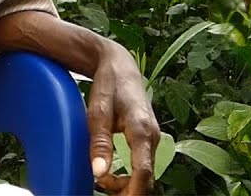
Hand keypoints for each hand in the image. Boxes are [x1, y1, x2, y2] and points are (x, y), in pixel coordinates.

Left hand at [88, 42, 159, 195]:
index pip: (142, 172)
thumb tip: (98, 173)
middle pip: (145, 178)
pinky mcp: (149, 139)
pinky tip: (111, 174)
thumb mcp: (97, 113)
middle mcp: (153, 137)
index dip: (132, 193)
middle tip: (100, 187)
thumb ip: (99, 143)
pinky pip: (143, 166)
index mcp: (141, 130)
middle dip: (126, 191)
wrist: (120, 66)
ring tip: (102, 180)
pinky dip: (129, 177)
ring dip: (126, 185)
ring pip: (145, 174)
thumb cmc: (109, 86)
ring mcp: (153, 138)